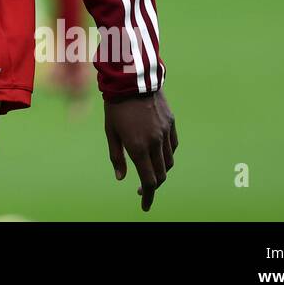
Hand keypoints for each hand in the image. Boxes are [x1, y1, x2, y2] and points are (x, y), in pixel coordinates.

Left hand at [104, 91, 177, 211]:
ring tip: (149, 169)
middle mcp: (155, 142)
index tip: (144, 205)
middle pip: (161, 174)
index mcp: (138, 146)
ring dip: (161, 171)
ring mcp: (165, 132)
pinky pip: (172, 146)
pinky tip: (158, 153)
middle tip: (142, 189)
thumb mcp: (110, 132)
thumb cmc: (115, 106)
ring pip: (168, 161)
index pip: (149, 180)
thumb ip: (116, 156)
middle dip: (153, 186)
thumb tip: (121, 178)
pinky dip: (167, 155)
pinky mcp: (171, 123)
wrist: (131, 79)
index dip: (147, 196)